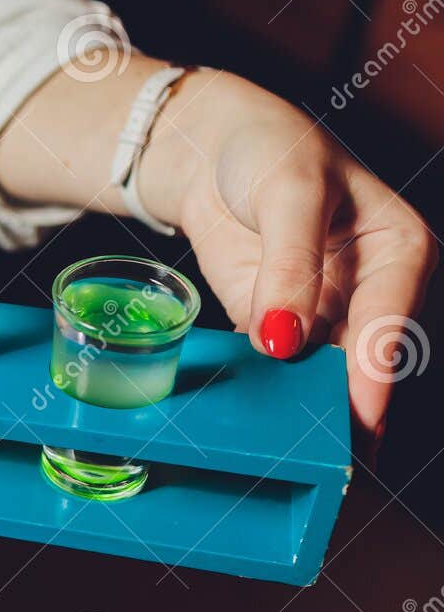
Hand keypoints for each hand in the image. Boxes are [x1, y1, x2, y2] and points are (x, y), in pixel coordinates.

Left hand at [148, 70, 436, 448]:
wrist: (211, 151)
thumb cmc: (268, 149)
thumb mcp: (288, 193)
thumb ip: (290, 265)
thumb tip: (284, 339)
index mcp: (399, 250)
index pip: (389, 321)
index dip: (374, 373)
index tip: (360, 418)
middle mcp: (369, 291)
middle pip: (363, 363)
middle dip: (347, 412)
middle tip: (331, 461)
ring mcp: (323, 316)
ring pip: (324, 378)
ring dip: (309, 417)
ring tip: (298, 461)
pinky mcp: (277, 328)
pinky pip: (278, 373)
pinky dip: (270, 402)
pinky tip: (257, 436)